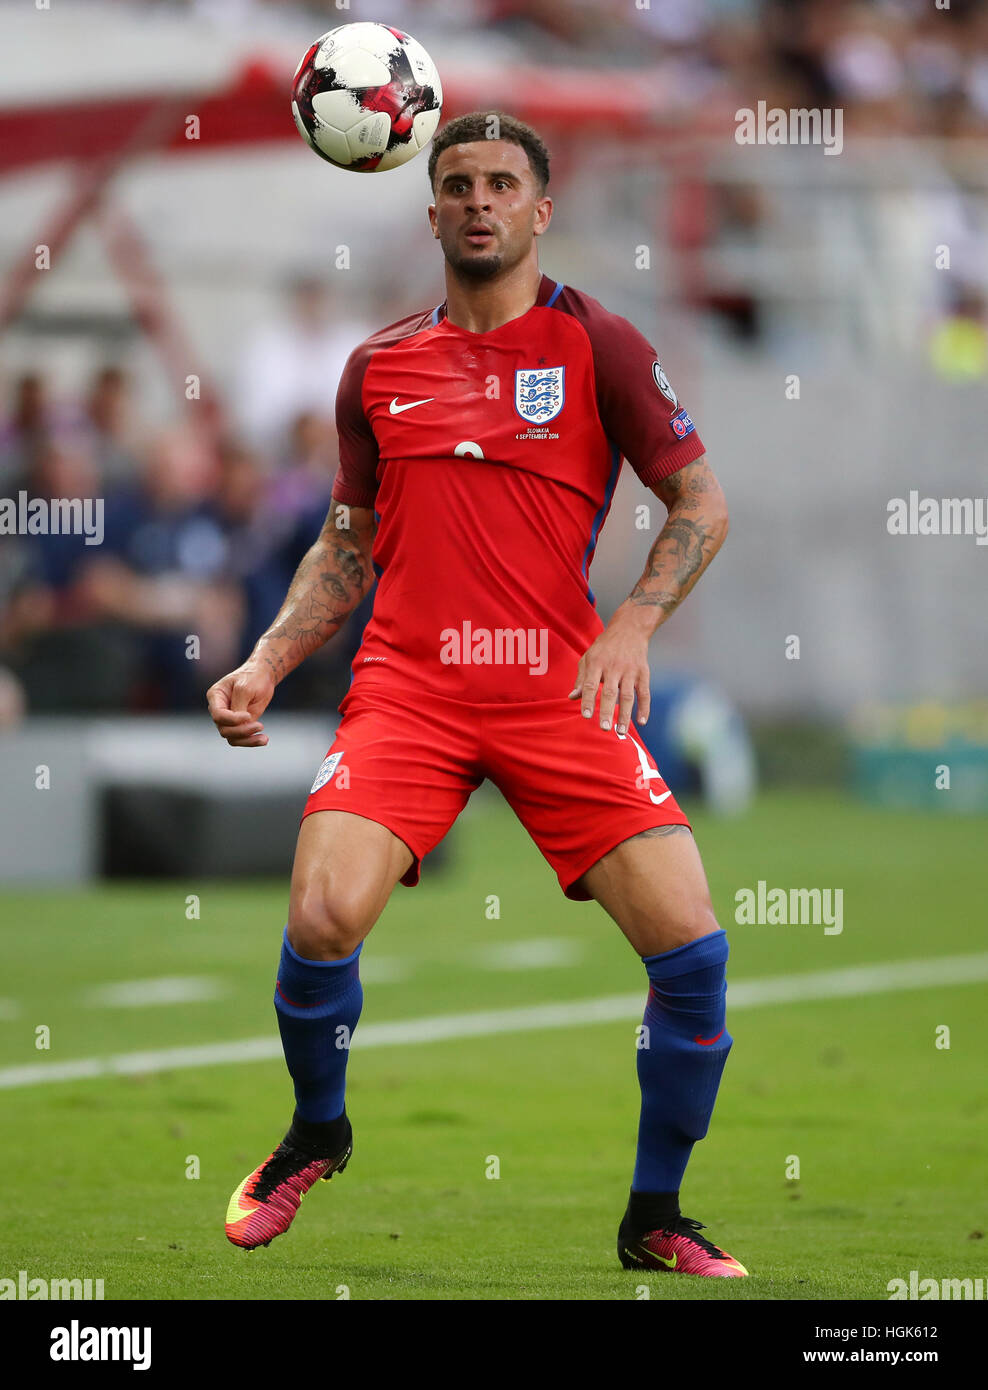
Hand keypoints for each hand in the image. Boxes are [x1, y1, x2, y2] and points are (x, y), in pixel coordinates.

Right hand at [206, 660, 275, 746]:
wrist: (263, 676)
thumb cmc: (252, 677)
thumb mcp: (245, 687)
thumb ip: (239, 705)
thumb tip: (239, 724)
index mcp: (216, 696)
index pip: (218, 715)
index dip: (232, 719)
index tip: (249, 716)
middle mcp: (219, 710)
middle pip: (224, 729)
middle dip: (242, 731)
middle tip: (260, 726)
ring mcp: (228, 719)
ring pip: (232, 738)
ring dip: (248, 740)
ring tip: (264, 738)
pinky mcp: (240, 724)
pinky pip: (242, 738)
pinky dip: (252, 741)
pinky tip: (264, 739)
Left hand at [568, 607, 651, 733]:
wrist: (630, 627)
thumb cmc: (605, 646)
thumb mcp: (588, 657)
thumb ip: (581, 678)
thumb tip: (572, 697)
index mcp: (597, 662)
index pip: (590, 684)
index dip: (587, 700)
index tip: (585, 716)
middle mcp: (614, 666)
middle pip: (609, 692)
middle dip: (606, 711)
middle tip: (603, 728)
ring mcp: (630, 670)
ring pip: (628, 695)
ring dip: (625, 715)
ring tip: (620, 731)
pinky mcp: (644, 672)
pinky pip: (644, 693)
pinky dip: (644, 708)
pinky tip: (642, 721)